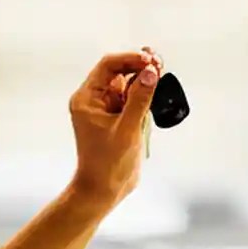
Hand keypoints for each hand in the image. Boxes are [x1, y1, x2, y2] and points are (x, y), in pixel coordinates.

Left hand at [67, 47, 163, 208]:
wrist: (104, 189)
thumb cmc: (107, 164)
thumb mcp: (127, 129)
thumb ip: (140, 99)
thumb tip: (151, 72)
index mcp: (86, 99)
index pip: (108, 66)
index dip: (130, 59)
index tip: (150, 60)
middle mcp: (94, 101)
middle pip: (118, 71)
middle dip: (139, 66)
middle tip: (160, 65)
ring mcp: (107, 109)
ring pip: (128, 84)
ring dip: (144, 78)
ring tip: (161, 72)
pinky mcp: (119, 119)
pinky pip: (133, 99)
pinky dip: (145, 94)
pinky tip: (157, 90)